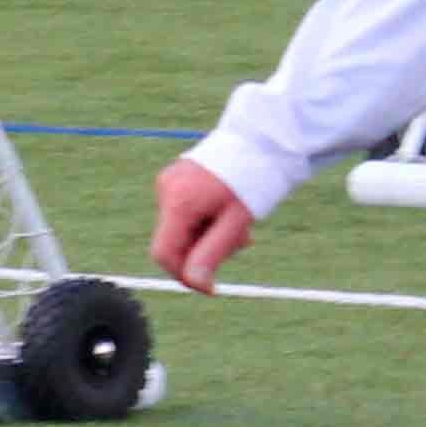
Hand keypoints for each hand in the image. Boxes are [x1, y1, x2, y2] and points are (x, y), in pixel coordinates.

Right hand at [152, 158, 255, 293]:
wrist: (262, 141)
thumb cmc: (253, 180)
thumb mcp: (235, 223)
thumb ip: (211, 254)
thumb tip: (196, 284)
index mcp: (178, 201)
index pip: (163, 254)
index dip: (184, 276)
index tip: (211, 286)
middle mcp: (166, 189)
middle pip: (174, 241)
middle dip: (204, 251)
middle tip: (241, 242)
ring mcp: (169, 181)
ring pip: (181, 228)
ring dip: (208, 236)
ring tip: (240, 225)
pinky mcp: (176, 178)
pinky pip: (184, 212)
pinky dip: (205, 220)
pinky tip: (227, 212)